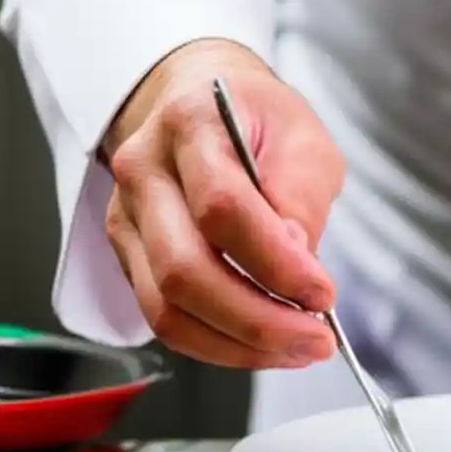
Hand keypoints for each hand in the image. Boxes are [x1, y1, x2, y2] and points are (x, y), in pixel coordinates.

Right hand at [102, 38, 344, 368]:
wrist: (199, 103)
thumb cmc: (257, 120)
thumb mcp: (304, 138)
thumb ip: (302, 194)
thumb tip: (298, 257)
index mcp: (190, 125)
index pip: (222, 208)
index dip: (276, 263)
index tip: (323, 292)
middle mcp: (144, 172)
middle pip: (185, 270)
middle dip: (259, 320)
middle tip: (316, 340)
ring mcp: (127, 217)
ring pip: (167, 307)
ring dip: (238, 344)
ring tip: (297, 349)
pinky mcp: (129, 255)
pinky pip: (164, 318)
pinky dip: (218, 344)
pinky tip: (263, 344)